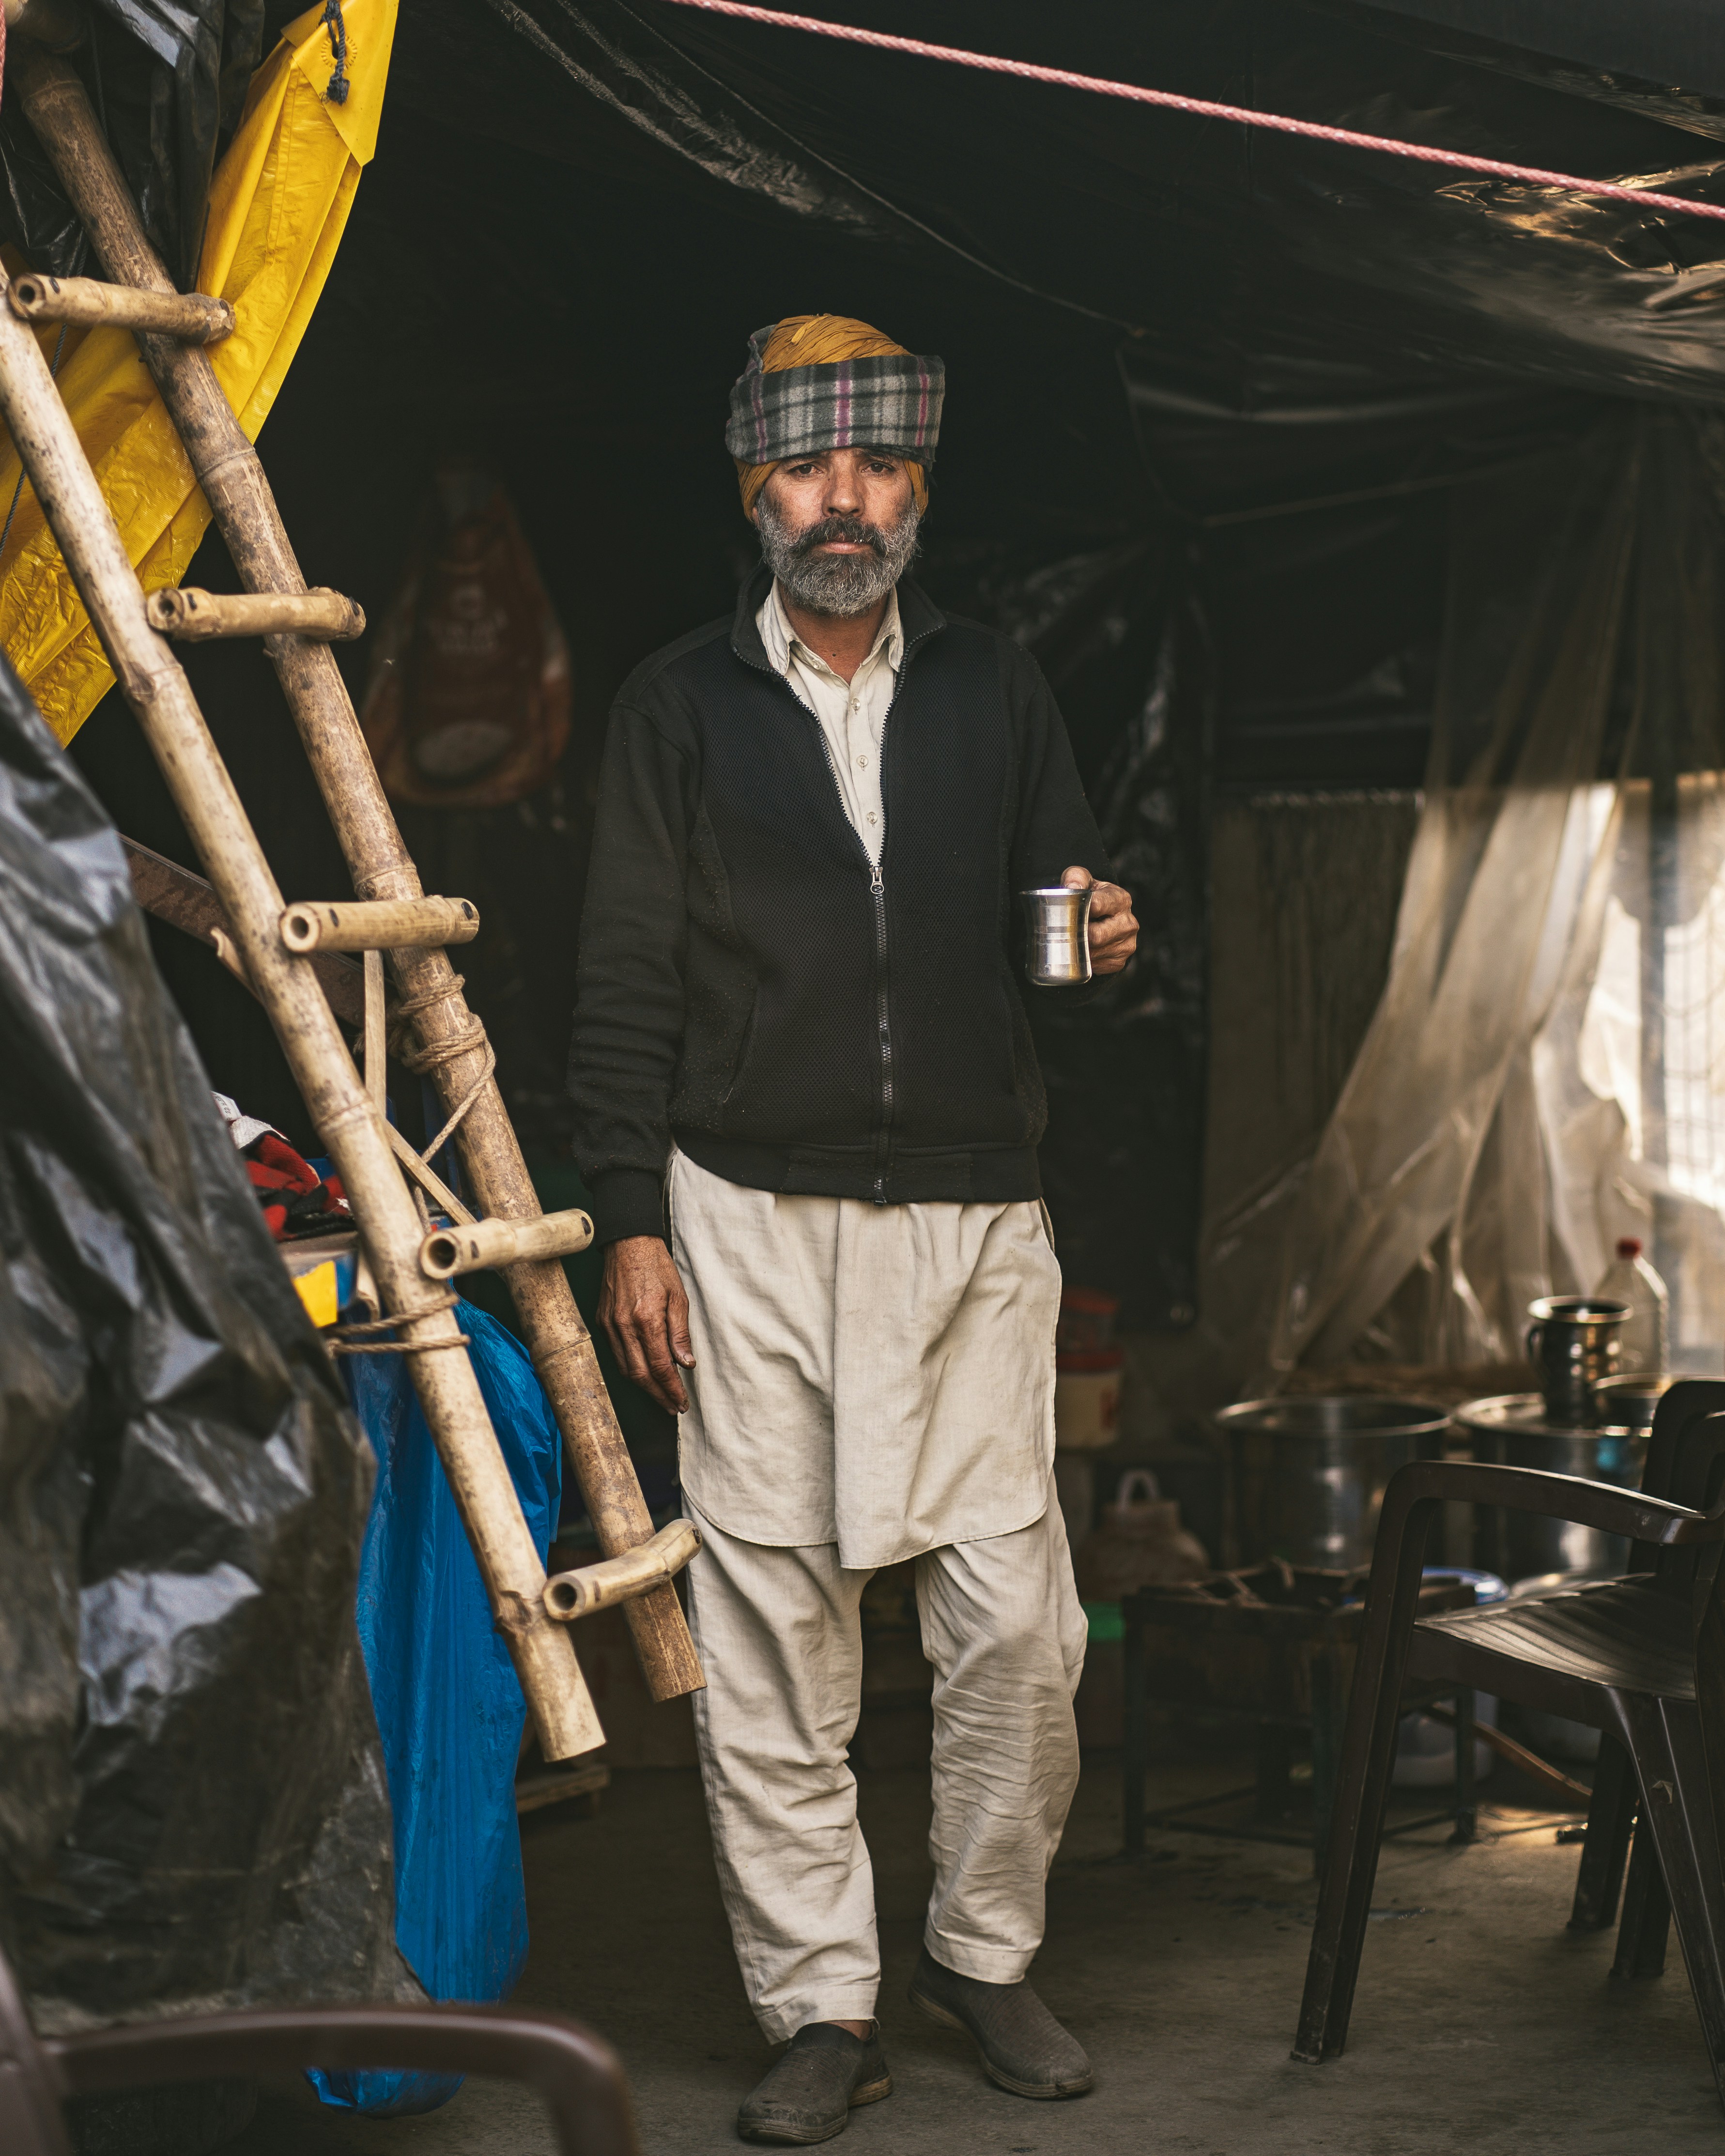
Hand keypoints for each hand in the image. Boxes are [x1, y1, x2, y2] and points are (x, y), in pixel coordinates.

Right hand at [598, 1236, 694, 1413]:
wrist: (627, 1244)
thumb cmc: (656, 1267)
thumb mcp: (679, 1297)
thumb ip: (680, 1332)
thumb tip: (686, 1363)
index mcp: (646, 1319)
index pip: (660, 1367)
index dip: (671, 1388)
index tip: (681, 1402)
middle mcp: (623, 1326)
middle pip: (640, 1375)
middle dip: (658, 1395)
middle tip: (673, 1407)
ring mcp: (609, 1325)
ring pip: (625, 1369)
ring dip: (644, 1386)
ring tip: (661, 1395)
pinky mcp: (601, 1322)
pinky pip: (616, 1354)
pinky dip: (631, 1368)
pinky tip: (644, 1373)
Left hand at [1061, 866, 1137, 975]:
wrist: (1103, 917)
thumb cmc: (1091, 897)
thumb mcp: (1085, 881)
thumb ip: (1076, 877)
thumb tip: (1072, 886)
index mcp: (1121, 899)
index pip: (1098, 905)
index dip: (1079, 910)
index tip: (1067, 913)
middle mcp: (1129, 923)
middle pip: (1096, 936)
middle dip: (1077, 935)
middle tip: (1063, 931)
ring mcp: (1127, 944)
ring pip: (1094, 953)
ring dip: (1078, 949)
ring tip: (1071, 939)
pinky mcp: (1119, 962)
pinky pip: (1095, 966)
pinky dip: (1084, 961)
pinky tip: (1080, 950)